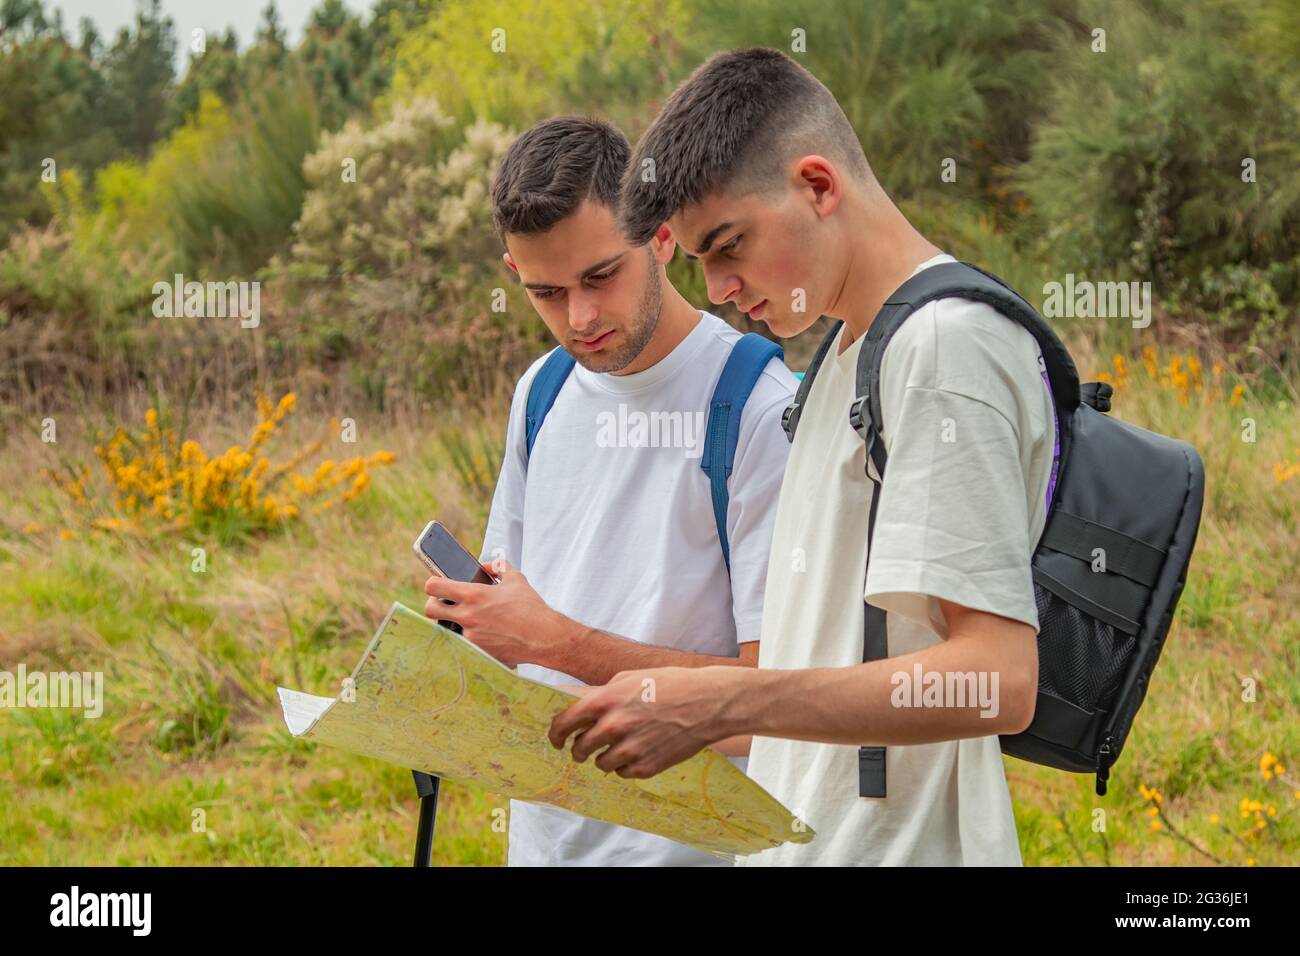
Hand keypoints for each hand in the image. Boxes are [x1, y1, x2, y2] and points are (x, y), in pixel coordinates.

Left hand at [423, 559, 565, 667]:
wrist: (544, 637)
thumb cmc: (531, 607)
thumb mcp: (516, 579)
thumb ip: (497, 566)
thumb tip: (485, 566)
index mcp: (474, 595)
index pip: (433, 587)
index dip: (433, 584)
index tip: (438, 585)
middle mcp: (468, 616)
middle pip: (430, 609)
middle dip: (434, 605)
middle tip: (445, 604)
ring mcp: (470, 636)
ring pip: (446, 628)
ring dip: (453, 623)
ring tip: (470, 620)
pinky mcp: (476, 651)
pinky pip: (463, 642)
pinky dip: (469, 638)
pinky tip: (484, 634)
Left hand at [547, 666, 743, 778]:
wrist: (706, 703)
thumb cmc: (670, 685)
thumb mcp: (629, 679)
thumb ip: (601, 694)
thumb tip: (578, 705)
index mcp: (605, 701)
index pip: (564, 724)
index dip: (555, 734)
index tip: (556, 740)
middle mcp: (613, 727)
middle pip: (580, 748)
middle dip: (580, 749)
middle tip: (586, 747)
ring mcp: (629, 749)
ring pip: (600, 764)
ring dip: (605, 757)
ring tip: (621, 746)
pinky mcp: (646, 767)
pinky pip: (622, 773)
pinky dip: (626, 765)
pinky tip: (640, 751)